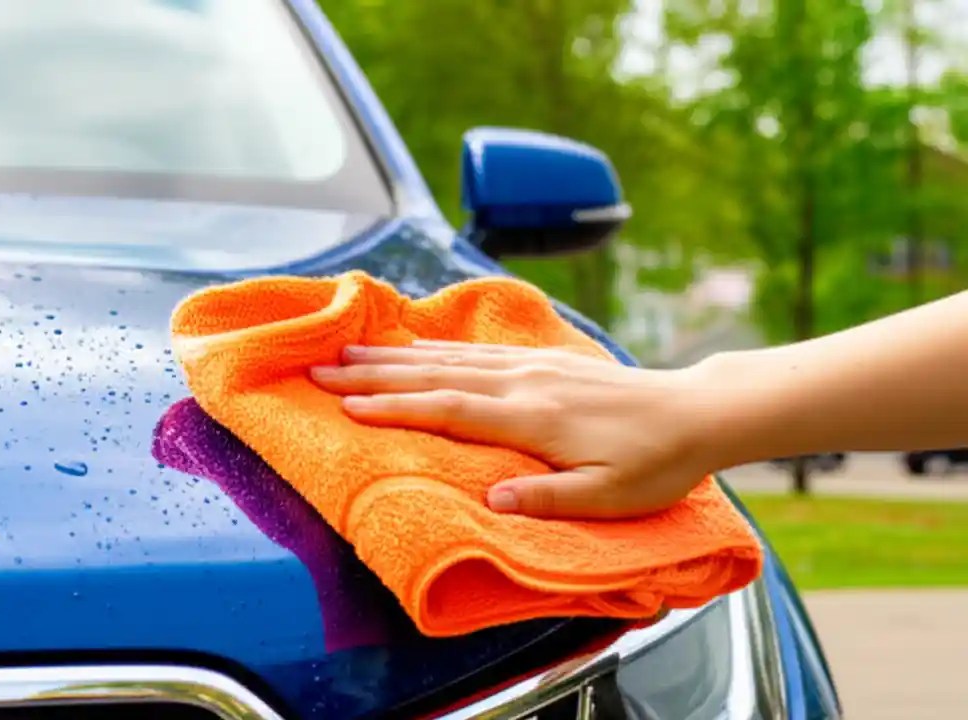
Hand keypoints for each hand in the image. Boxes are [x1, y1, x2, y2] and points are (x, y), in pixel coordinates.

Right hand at [309, 340, 718, 519]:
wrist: (697, 412)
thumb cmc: (655, 463)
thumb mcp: (610, 497)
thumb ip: (548, 500)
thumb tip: (490, 502)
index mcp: (534, 419)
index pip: (448, 410)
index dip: (393, 407)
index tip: (344, 403)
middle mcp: (526, 383)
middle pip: (435, 375)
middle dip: (373, 373)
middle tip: (320, 367)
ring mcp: (535, 366)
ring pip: (450, 357)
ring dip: (395, 355)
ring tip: (349, 352)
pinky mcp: (545, 359)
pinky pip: (477, 350)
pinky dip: (438, 346)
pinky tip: (415, 345)